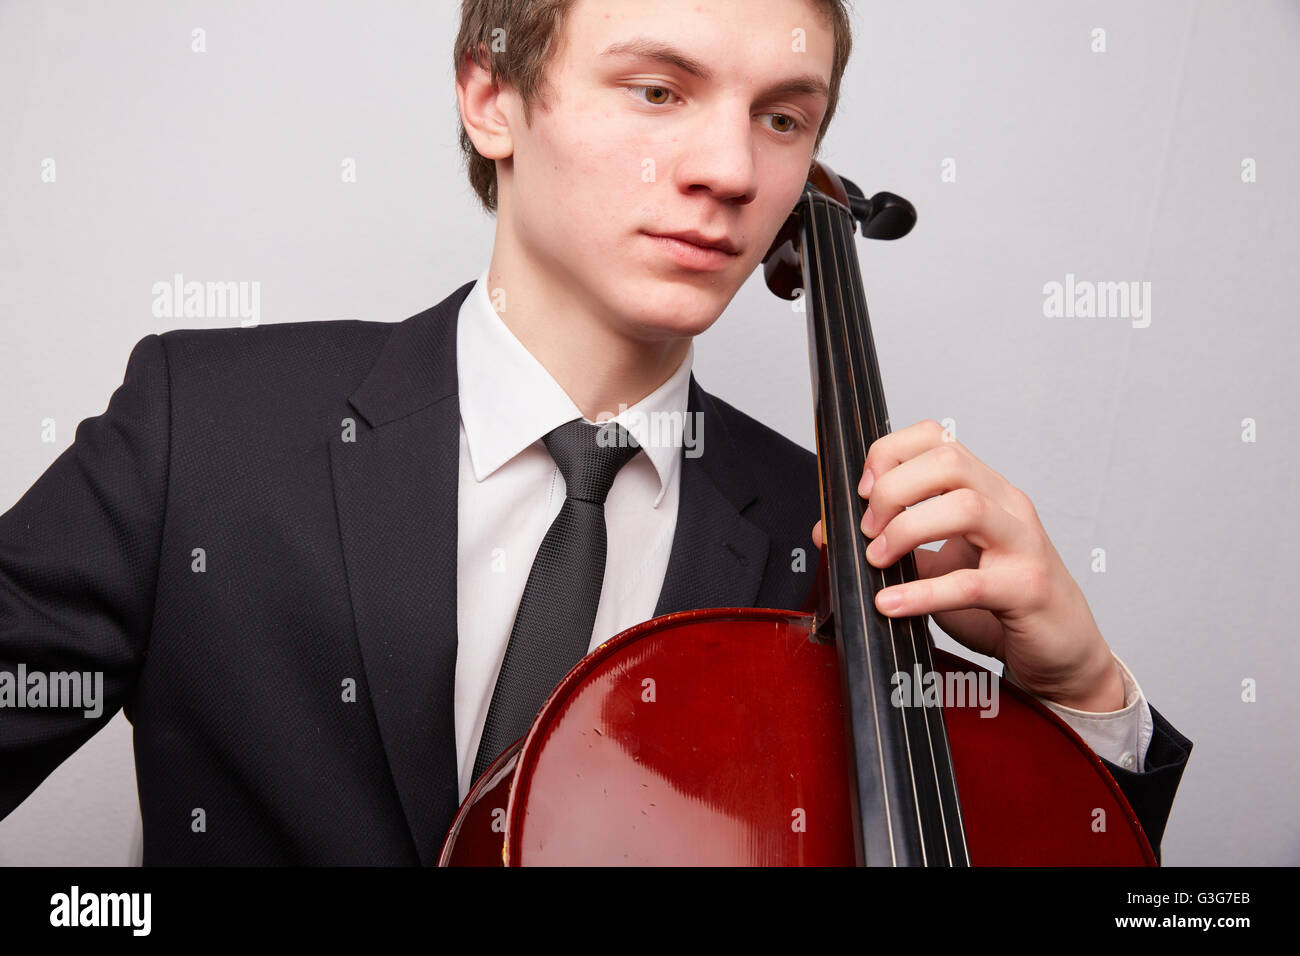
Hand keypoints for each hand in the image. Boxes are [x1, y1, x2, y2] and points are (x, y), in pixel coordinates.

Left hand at [811, 419, 1123, 711]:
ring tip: (878, 558)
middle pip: (949, 461)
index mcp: (985, 489)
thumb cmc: (1001, 600)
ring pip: (967, 507)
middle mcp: (1007, 506)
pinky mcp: (1028, 589)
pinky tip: (892, 602)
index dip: (890, 453)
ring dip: (908, 528)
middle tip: (868, 530)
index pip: (937, 438)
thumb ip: (892, 542)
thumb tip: (829, 529)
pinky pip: (971, 584)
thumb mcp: (939, 564)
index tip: (862, 490)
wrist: (1062, 648)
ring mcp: (1023, 545)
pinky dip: (923, 593)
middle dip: (894, 489)